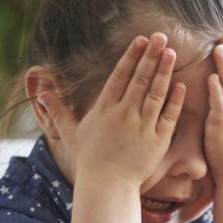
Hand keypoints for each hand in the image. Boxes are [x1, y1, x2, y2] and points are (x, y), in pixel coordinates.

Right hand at [37, 33, 186, 189]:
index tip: (141, 40)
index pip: (120, 76)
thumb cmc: (90, 161)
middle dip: (151, 56)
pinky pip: (169, 116)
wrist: (107, 185)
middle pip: (140, 79)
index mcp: (105, 108)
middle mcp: (124, 113)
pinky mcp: (158, 140)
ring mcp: (142, 126)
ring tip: (172, 53)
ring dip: (164, 72)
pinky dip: (175, 100)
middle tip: (161, 37)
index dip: (132, 56)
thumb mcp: (71, 134)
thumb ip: (59, 111)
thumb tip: (41, 93)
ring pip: (156, 93)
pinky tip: (181, 85)